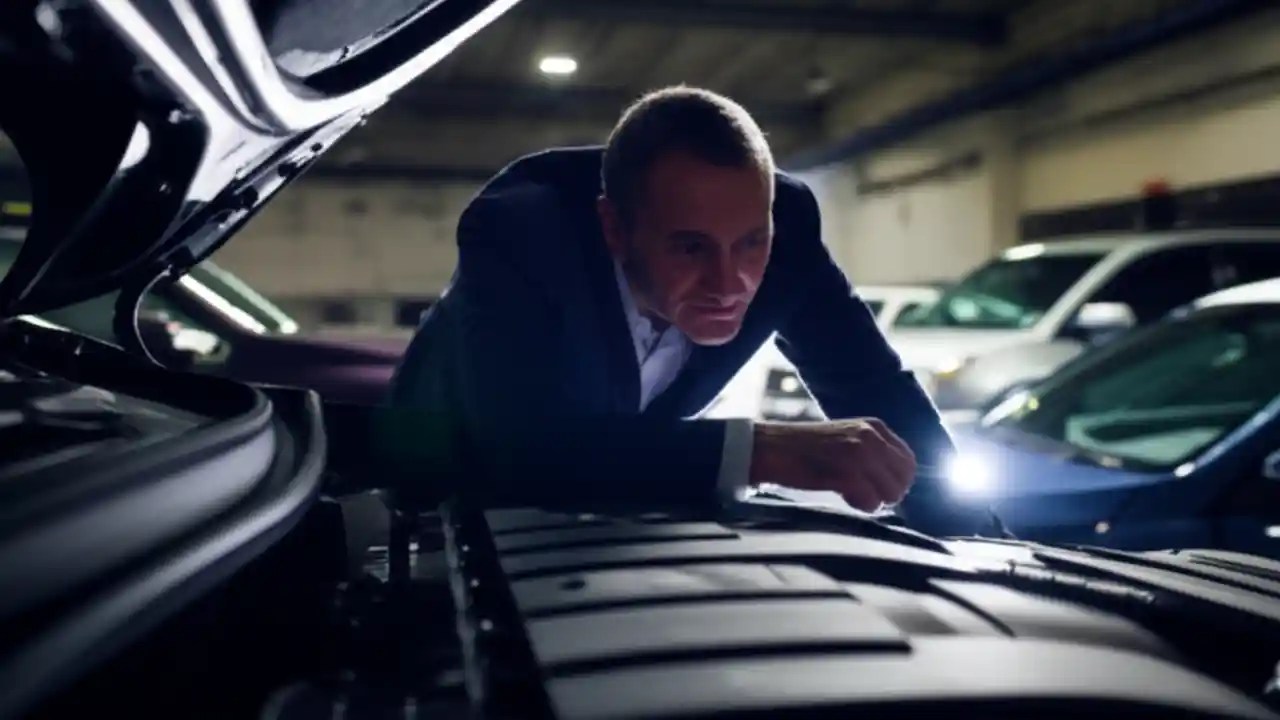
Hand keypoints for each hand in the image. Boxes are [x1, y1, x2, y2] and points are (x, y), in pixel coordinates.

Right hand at [748, 419, 916, 511]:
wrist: (771, 447)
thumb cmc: (806, 449)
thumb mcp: (847, 437)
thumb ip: (873, 451)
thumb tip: (898, 481)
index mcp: (873, 426)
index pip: (909, 460)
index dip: (898, 480)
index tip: (881, 488)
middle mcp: (870, 437)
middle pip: (905, 478)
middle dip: (890, 493)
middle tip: (867, 495)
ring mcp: (858, 454)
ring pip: (891, 492)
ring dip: (875, 500)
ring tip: (852, 494)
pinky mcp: (845, 472)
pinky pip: (871, 501)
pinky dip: (861, 505)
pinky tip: (844, 496)